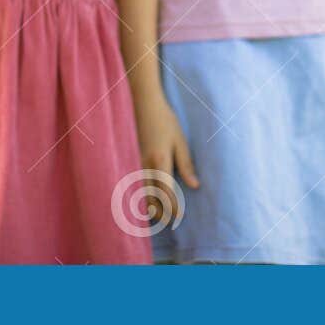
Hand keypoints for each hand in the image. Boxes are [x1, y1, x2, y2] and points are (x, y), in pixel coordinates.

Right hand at [132, 92, 198, 225]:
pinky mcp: (129, 159)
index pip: (166, 191)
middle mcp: (144, 164)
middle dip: (159, 212)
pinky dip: (138, 194)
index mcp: (160, 159)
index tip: (179, 217)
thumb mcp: (180, 140)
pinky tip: (143, 199)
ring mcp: (134, 162)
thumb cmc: (165, 120)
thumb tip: (195, 185)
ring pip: (139, 192)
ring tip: (157, 215)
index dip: (173, 207)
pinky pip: (133, 183)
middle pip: (150, 197)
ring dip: (148, 205)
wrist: (142, 104)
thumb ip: (186, 164)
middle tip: (169, 221)